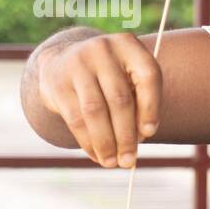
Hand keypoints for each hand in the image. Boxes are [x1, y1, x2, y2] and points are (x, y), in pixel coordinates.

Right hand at [35, 32, 161, 167]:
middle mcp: (102, 49)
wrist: (62, 61)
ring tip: (112, 163)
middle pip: (119, 98)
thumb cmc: (106, 76)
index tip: (149, 134)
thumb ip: (137, 102)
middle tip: (129, 161)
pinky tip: (96, 155)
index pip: (148, 75)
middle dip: (126, 135)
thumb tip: (138, 141)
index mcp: (128, 45)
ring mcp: (77, 64)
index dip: (151, 107)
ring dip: (106, 142)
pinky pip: (75, 118)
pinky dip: (88, 142)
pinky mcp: (58, 83)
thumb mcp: (126, 77)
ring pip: (95, 111)